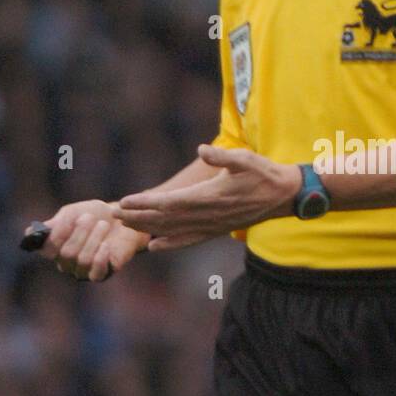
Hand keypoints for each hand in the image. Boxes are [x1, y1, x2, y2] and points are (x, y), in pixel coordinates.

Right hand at [39, 200, 148, 280]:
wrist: (122, 219)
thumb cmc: (94, 215)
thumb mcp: (73, 213)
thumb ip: (56, 223)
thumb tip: (29, 233)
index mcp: (54, 247)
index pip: (45, 250)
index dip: (55, 236)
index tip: (67, 221)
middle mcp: (65, 263)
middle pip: (66, 254)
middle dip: (80, 233)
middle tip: (89, 218)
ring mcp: (82, 270)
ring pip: (82, 260)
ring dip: (94, 239)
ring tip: (103, 225)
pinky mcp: (101, 274)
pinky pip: (96, 273)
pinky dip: (100, 257)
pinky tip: (106, 244)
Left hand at [114, 147, 301, 251]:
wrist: (284, 197)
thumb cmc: (264, 173)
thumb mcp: (246, 159)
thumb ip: (223, 156)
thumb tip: (202, 149)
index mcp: (210, 196)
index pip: (170, 202)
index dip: (145, 203)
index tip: (124, 202)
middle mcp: (208, 215)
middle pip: (164, 219)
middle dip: (137, 217)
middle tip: (112, 215)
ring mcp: (212, 226)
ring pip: (172, 230)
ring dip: (147, 228)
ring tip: (125, 225)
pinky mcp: (217, 230)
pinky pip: (189, 240)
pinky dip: (170, 243)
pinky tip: (154, 246)